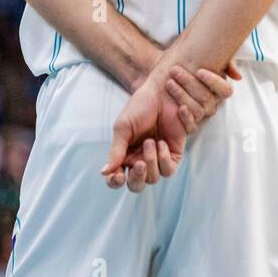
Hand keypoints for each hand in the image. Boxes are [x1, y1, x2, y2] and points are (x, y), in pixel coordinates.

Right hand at [101, 63, 240, 192]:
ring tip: (150, 142)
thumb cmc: (139, 107)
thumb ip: (116, 151)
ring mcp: (157, 158)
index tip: (117, 176)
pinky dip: (164, 159)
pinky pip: (169, 168)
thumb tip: (103, 172)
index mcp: (124, 154)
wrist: (161, 92)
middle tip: (139, 163)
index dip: (115, 182)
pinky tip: (162, 143)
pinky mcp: (173, 153)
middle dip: (137, 178)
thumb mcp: (123, 128)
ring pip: (154, 178)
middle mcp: (140, 159)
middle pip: (137, 184)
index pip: (117, 178)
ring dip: (151, 162)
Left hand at [162, 63, 239, 126]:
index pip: (225, 90)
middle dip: (189, 83)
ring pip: (197, 110)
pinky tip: (180, 108)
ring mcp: (200, 114)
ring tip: (169, 83)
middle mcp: (211, 103)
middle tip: (174, 70)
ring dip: (182, 95)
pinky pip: (192, 127)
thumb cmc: (185, 63)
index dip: (214, 81)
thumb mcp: (204, 57)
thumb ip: (225, 63)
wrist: (163, 71)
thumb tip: (238, 77)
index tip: (199, 71)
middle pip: (206, 98)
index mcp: (218, 89)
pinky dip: (186, 118)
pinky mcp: (189, 124)